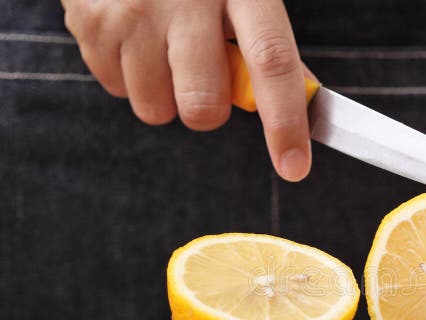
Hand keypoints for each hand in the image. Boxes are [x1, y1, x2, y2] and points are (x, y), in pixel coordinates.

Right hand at [62, 0, 311, 180]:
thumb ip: (267, 42)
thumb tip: (303, 97)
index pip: (271, 62)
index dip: (285, 121)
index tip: (294, 166)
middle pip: (203, 105)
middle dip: (208, 110)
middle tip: (202, 76)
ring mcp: (132, 11)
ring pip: (156, 109)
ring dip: (165, 94)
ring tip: (163, 47)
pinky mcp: (91, 21)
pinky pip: (117, 90)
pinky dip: (130, 76)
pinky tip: (135, 37)